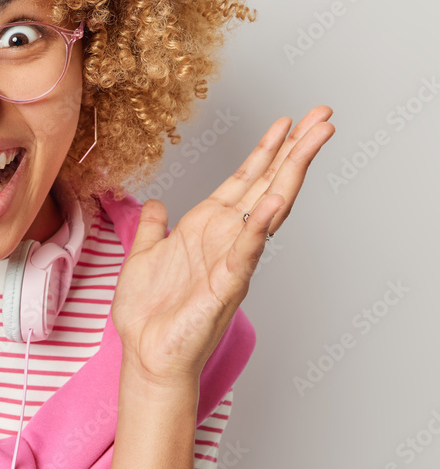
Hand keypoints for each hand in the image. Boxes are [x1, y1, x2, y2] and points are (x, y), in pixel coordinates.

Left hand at [109, 106, 334, 384]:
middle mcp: (226, 238)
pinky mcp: (227, 284)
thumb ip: (154, 227)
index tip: (288, 121)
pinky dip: (261, 224)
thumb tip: (157, 203)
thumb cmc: (148, 311)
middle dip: (294, 149)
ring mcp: (232, 259)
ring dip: (290, 173)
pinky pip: (247, 249)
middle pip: (268, 184)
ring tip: (313, 140)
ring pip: (269, 208)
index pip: (244, 180)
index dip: (266, 150)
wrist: (146, 352)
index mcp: (207, 227)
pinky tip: (274, 198)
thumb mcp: (144, 254)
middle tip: (323, 116)